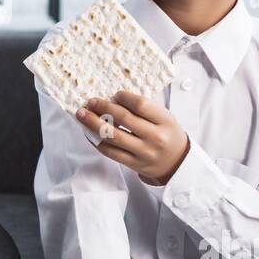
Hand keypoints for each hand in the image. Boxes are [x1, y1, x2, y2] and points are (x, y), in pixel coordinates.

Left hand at [75, 90, 190, 185]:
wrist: (177, 162)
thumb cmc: (166, 134)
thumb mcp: (164, 117)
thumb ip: (143, 109)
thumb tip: (112, 99)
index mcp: (165, 122)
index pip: (141, 105)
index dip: (124, 97)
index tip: (114, 94)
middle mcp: (155, 138)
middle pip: (124, 119)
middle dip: (103, 107)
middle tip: (90, 101)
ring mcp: (144, 153)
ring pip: (113, 136)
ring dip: (93, 123)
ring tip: (82, 114)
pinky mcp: (134, 164)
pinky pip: (110, 152)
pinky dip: (97, 141)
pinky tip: (88, 132)